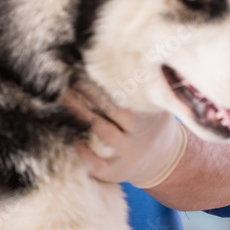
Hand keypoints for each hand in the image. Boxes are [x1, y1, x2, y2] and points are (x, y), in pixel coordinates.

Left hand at [63, 80, 186, 188]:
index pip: (130, 97)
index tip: (91, 69)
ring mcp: (127, 155)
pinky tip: (76, 140)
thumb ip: (144, 86)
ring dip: (83, 115)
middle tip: (70, 79)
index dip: (110, 84)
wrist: (164, 160)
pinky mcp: (115, 172)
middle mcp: (140, 136)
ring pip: (105, 135)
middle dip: (91, 94)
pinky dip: (86, 154)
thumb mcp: (156, 106)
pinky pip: (98, 165)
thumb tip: (126, 57)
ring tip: (65, 98)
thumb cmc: (150, 122)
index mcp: (150, 117)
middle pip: (116, 111)